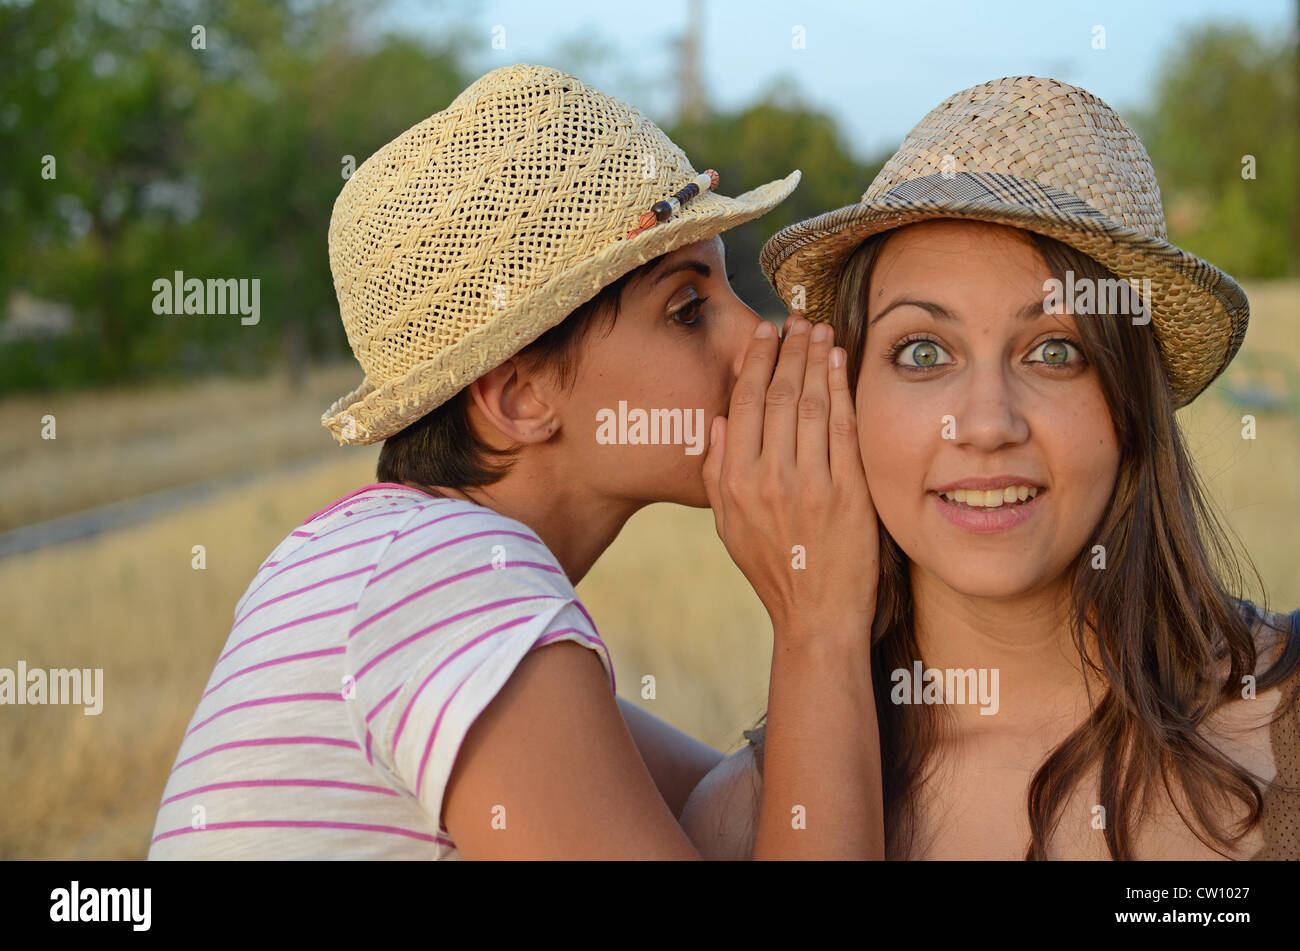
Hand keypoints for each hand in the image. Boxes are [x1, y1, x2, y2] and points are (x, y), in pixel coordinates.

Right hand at [702, 315, 877, 647]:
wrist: (816, 616)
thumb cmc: (772, 571)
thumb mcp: (728, 526)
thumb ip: (716, 474)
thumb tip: (719, 422)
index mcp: (735, 483)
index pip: (744, 405)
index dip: (756, 362)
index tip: (765, 333)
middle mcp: (769, 478)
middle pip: (779, 396)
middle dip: (788, 350)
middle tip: (797, 320)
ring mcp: (810, 484)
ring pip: (812, 405)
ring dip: (816, 360)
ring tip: (820, 330)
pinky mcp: (848, 493)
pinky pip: (844, 428)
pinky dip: (842, 390)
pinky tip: (841, 364)